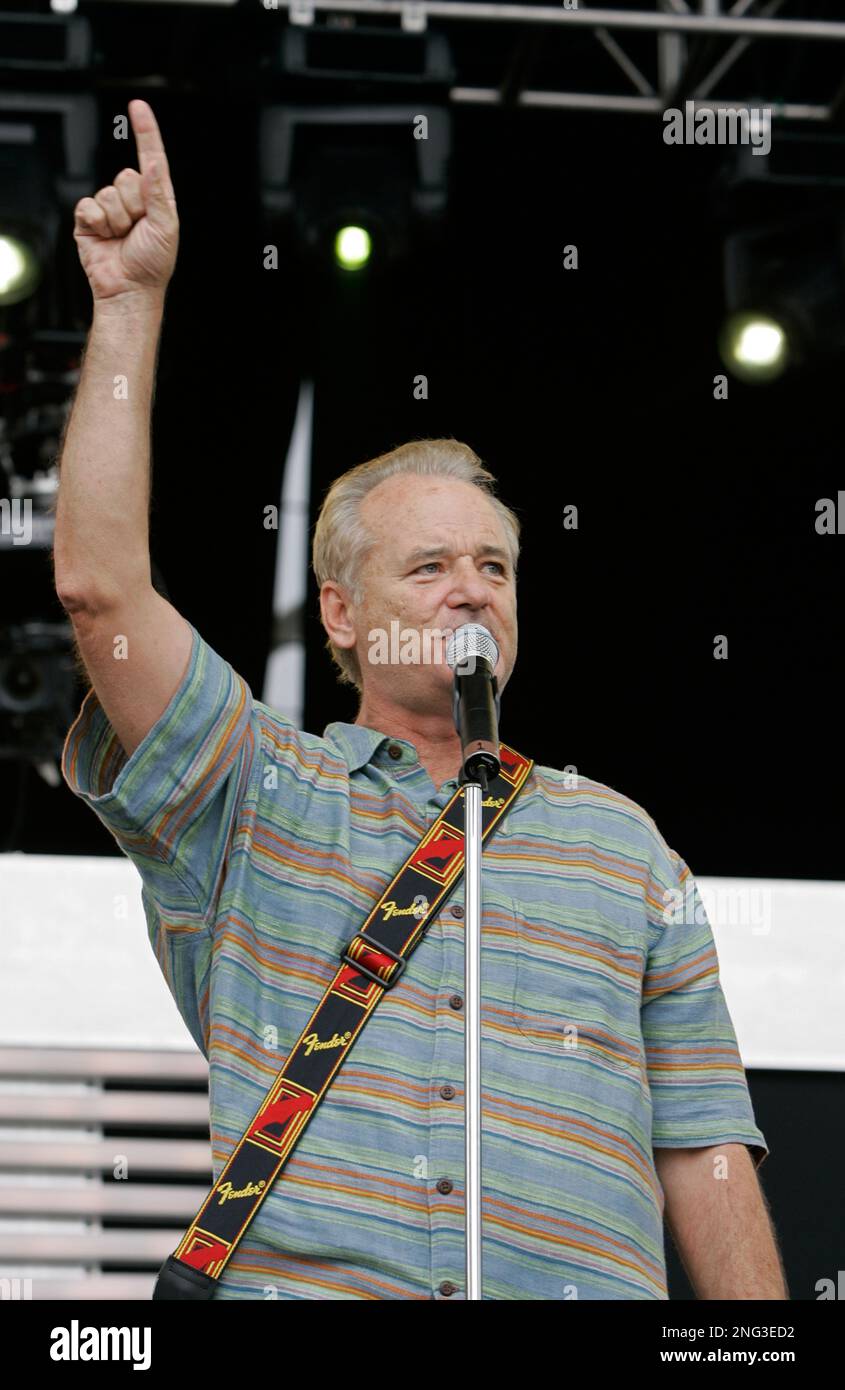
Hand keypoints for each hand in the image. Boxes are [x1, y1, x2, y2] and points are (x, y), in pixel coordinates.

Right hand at [73, 99, 178, 304]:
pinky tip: (106, 238)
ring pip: (108, 193)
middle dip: (133, 205)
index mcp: (156, 197)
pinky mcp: (89, 218)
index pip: (151, 157)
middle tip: (137, 230)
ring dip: (117, 219)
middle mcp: (132, 198)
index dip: (145, 131)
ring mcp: (109, 207)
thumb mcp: (166, 226)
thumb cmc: (154, 264)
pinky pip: (88, 205)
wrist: (130, 289)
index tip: (138, 105)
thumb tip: (151, 163)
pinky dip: (98, 223)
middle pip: (126, 177)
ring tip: (123, 238)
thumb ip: (158, 192)